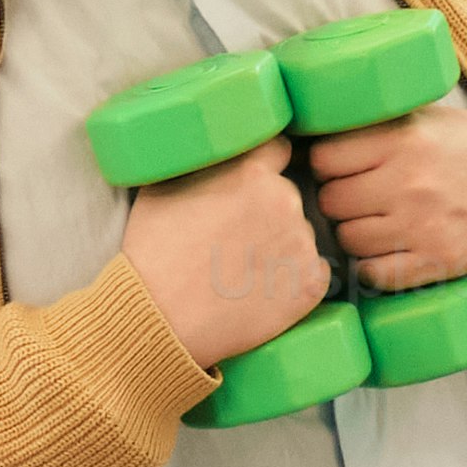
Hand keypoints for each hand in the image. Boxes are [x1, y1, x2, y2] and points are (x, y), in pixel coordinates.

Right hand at [110, 135, 328, 365]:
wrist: (158, 317)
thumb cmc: (152, 253)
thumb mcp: (163, 186)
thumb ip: (201, 164)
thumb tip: (210, 154)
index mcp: (252, 171)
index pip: (278, 150)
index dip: (264, 168)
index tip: (252, 186)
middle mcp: (285, 201)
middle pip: (287, 197)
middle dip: (267, 213)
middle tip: (235, 240)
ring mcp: (301, 244)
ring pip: (299, 236)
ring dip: (280, 248)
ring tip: (242, 272)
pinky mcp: (309, 285)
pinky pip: (314, 274)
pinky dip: (294, 281)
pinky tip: (262, 292)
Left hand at [302, 103, 466, 291]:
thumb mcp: (429, 120)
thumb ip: (379, 126)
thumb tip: (313, 132)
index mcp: (404, 140)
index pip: (324, 158)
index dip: (327, 163)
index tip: (338, 167)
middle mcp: (408, 182)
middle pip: (331, 201)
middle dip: (339, 200)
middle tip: (359, 197)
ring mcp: (421, 226)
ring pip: (347, 239)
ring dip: (354, 233)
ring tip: (376, 221)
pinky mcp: (435, 261)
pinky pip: (373, 273)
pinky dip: (373, 266)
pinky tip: (386, 251)